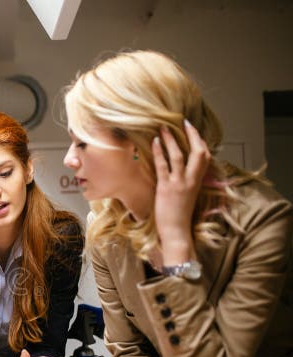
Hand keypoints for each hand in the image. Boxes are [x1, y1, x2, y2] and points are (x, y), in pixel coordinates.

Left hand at [152, 120, 210, 264]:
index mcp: (198, 181)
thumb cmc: (180, 215)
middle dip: (191, 135)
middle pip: (197, 152)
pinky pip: (162, 166)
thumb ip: (189, 181)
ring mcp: (179, 183)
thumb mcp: (189, 195)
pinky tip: (155, 142)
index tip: (193, 129)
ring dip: (171, 140)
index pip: (204, 156)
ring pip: (178, 156)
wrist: (177, 231)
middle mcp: (191, 180)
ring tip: (163, 128)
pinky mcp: (166, 188)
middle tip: (182, 122)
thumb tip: (183, 170)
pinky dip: (159, 152)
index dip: (199, 141)